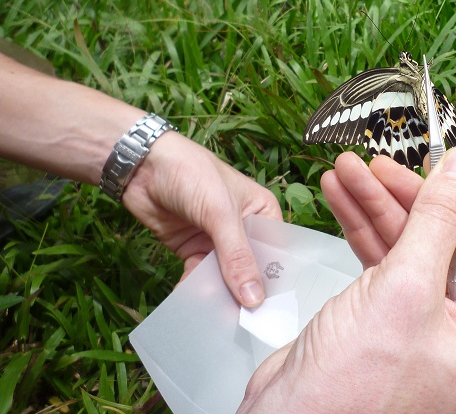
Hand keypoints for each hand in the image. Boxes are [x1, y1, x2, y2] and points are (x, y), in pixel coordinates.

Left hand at [0, 53, 281, 307]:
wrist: (141, 166)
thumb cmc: (191, 173)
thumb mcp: (220, 213)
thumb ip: (237, 256)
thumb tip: (255, 299)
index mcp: (263, 214)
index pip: (276, 254)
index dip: (275, 283)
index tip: (273, 315)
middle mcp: (245, 230)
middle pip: (251, 271)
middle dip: (246, 295)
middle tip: (244, 328)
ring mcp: (218, 243)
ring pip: (225, 279)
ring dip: (220, 297)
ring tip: (218, 324)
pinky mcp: (193, 251)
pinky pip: (200, 279)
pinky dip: (196, 293)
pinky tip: (193, 310)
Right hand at [238, 147, 455, 413]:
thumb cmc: (354, 388)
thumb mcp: (407, 288)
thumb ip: (438, 220)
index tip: (438, 161)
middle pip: (447, 240)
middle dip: (408, 197)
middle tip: (379, 164)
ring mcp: (422, 325)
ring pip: (409, 246)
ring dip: (377, 205)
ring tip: (347, 170)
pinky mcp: (384, 321)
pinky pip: (381, 262)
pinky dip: (361, 229)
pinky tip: (341, 197)